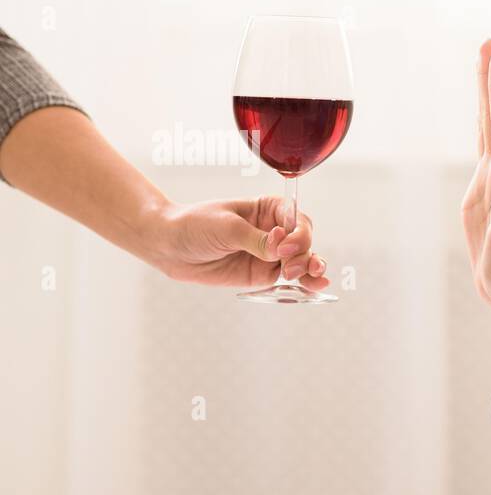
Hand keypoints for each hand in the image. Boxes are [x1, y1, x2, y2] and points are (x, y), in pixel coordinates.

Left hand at [151, 196, 329, 289]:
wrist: (169, 246)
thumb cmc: (195, 225)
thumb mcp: (227, 228)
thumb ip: (257, 240)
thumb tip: (282, 248)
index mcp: (268, 209)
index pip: (296, 218)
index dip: (298, 233)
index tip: (284, 246)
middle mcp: (274, 230)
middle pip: (304, 241)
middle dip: (303, 254)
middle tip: (288, 267)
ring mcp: (271, 254)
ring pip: (302, 260)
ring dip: (311, 268)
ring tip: (316, 278)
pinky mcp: (263, 274)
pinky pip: (290, 278)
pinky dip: (305, 282)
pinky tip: (317, 285)